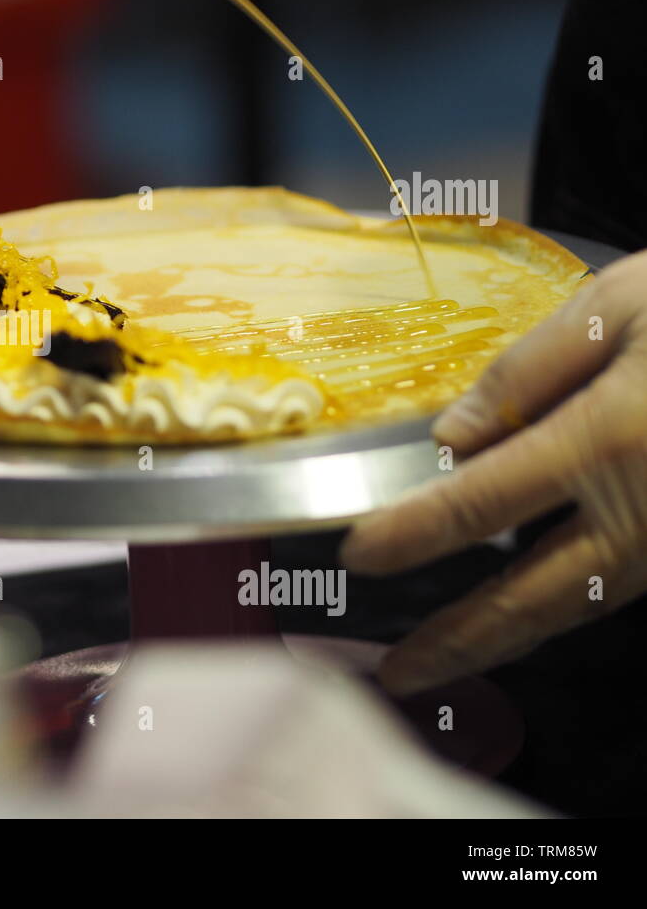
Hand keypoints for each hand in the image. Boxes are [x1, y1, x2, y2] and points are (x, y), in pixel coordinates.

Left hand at [340, 249, 646, 694]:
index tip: (358, 555)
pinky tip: (520, 607)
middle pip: (530, 596)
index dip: (411, 536)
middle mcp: (643, 511)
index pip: (479, 504)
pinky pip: (620, 587)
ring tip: (444, 654)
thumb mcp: (615, 306)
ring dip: (506, 637)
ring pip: (578, 606)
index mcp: (607, 441)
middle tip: (397, 672)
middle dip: (457, 640)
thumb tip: (451, 439)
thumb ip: (526, 372)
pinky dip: (564, 607)